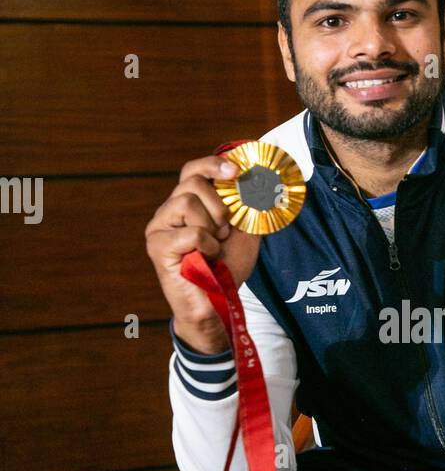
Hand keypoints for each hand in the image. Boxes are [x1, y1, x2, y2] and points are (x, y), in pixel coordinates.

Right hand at [145, 152, 261, 352]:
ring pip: (187, 202)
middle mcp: (168, 211)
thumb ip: (248, 207)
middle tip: (224, 230)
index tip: (236, 170)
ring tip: (214, 246)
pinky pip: (190, 231)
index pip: (193, 170)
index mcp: (187, 205)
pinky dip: (207, 245)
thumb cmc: (226, 270)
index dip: (213, 164)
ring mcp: (158, 227)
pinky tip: (206, 258)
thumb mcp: (245, 233)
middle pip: (192, 182)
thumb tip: (261, 182)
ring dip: (211, 226)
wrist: (216, 305)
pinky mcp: (157, 246)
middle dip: (218, 205)